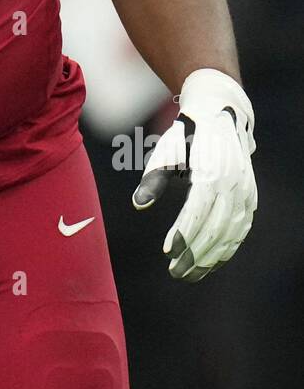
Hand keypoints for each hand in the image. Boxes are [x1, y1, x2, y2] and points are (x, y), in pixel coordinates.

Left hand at [132, 68, 256, 281]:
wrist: (220, 115)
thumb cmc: (185, 135)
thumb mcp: (166, 151)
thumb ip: (153, 179)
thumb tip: (138, 205)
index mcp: (211, 171)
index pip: (198, 211)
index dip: (184, 234)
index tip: (168, 252)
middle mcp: (233, 183)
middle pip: (216, 228)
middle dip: (195, 254)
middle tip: (175, 272)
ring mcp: (245, 191)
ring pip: (231, 233)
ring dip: (211, 257)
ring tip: (190, 273)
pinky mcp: (250, 196)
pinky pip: (241, 229)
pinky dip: (227, 248)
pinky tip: (211, 262)